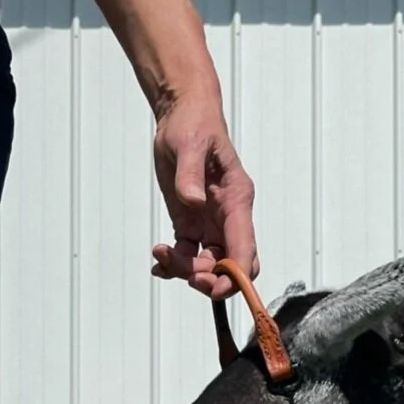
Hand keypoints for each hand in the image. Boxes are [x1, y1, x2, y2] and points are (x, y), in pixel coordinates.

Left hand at [150, 93, 256, 300]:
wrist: (181, 115)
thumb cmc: (192, 125)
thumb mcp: (189, 145)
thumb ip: (190, 175)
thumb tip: (192, 202)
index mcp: (237, 200)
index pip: (245, 248)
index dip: (236, 275)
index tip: (215, 287)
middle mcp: (228, 217)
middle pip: (231, 265)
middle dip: (210, 278)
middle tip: (181, 272)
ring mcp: (211, 223)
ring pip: (208, 265)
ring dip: (185, 270)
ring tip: (160, 254)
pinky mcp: (191, 223)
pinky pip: (188, 255)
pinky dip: (174, 264)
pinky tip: (157, 259)